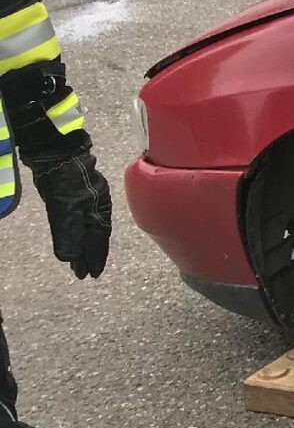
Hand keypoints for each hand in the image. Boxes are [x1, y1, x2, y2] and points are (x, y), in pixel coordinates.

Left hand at [26, 145, 111, 278]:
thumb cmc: (65, 178)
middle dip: (91, 255)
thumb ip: (68, 233)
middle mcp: (98, 208)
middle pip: (96, 237)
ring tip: (79, 261)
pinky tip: (77, 236)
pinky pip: (84, 220)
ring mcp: (90, 201)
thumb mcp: (65, 208)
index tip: (92, 274)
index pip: (98, 241)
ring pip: (90, 229)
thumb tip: (70, 257)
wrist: (58, 153)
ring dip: (85, 246)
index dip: (95, 258)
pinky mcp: (78, 196)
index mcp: (100, 212)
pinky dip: (81, 233)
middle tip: (85, 273)